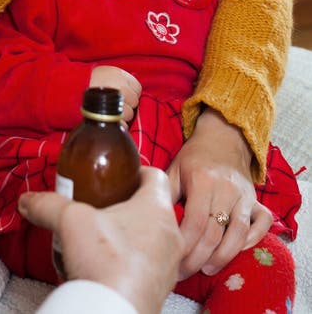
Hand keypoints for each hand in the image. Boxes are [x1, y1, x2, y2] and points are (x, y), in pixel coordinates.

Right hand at [20, 167, 182, 313]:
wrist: (113, 312)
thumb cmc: (106, 265)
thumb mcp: (69, 220)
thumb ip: (47, 205)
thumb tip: (29, 201)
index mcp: (156, 209)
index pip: (156, 176)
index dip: (136, 172)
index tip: (118, 177)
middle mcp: (170, 236)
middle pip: (153, 209)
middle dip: (127, 207)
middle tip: (104, 207)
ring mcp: (168, 266)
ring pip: (152, 239)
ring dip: (130, 237)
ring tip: (102, 239)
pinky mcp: (159, 289)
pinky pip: (147, 267)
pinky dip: (129, 263)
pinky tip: (106, 266)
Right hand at [89, 66, 141, 121]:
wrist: (67, 90)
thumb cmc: (85, 81)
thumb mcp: (103, 73)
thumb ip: (118, 79)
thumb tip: (132, 90)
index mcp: (119, 74)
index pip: (137, 88)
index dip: (131, 94)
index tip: (121, 96)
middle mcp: (120, 87)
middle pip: (134, 102)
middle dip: (126, 105)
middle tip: (112, 105)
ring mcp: (116, 102)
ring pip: (129, 114)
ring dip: (121, 115)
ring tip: (108, 112)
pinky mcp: (110, 116)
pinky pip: (122, 124)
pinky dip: (117, 125)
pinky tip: (108, 120)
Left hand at [166, 108, 271, 278]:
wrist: (223, 138)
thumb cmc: (194, 157)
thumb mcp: (174, 169)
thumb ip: (165, 193)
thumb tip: (149, 218)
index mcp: (202, 180)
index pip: (194, 221)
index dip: (184, 244)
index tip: (172, 258)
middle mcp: (225, 189)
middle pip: (214, 232)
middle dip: (198, 257)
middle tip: (185, 272)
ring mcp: (243, 195)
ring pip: (238, 233)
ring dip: (223, 256)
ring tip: (207, 268)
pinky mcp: (256, 199)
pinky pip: (261, 225)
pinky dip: (251, 242)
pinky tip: (234, 252)